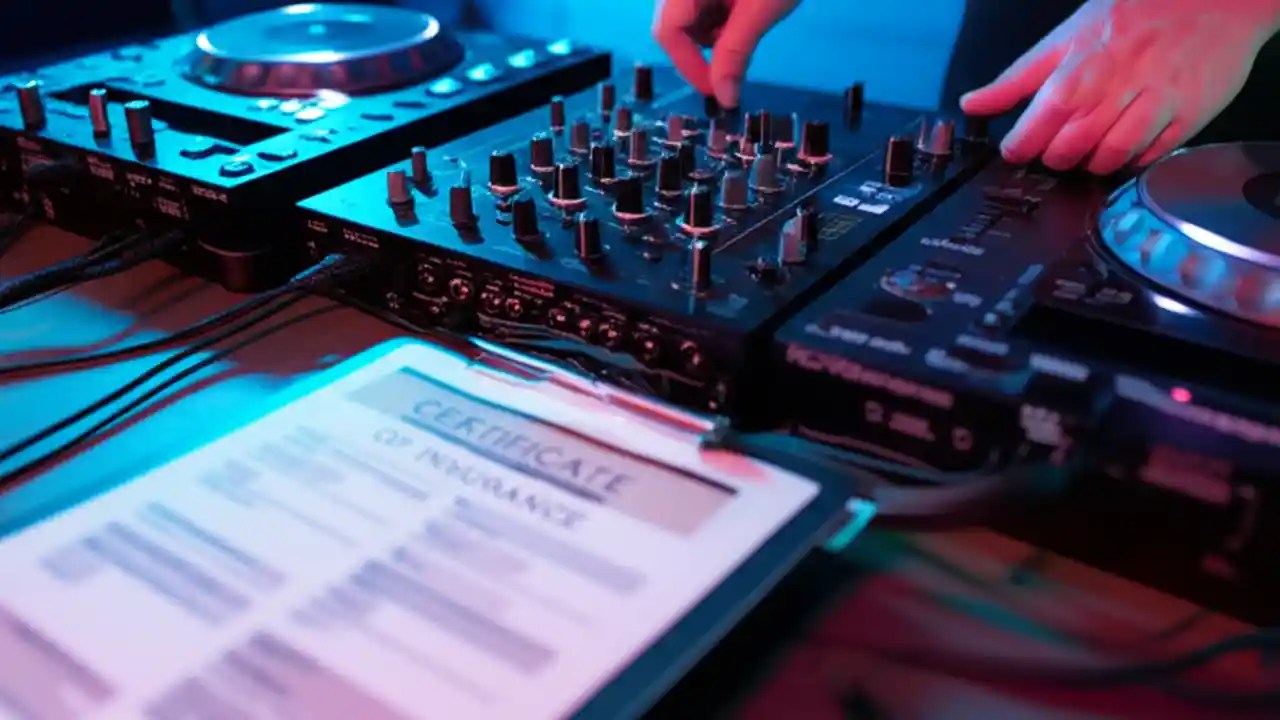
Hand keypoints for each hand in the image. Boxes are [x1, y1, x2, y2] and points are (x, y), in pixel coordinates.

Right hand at [652, 0, 799, 108]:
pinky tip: (745, 14)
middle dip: (703, 52)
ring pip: (690, 20)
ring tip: (748, 26)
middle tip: (733, 67)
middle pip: (674, 27)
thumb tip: (724, 99)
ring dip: (714, 37)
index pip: (668, 31)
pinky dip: (721, 22)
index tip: (716, 90)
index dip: (688, 65)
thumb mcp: (759, 12)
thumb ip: (736, 54)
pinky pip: (704, 8)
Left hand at [960, 0, 1279, 173]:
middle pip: (1070, 149)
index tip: (1018, 149)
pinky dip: (1132, 161)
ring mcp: (1155, 103)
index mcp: (1080, 68)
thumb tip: (972, 104)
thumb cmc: (1131, 16)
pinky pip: (1150, 156)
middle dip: (1055, 158)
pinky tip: (1125, 146)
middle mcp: (1117, 87)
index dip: (1021, 146)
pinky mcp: (1187, 117)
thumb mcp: (1064, 39)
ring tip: (1090, 149)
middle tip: (1056, 149)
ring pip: (1110, 158)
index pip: (1038, 125)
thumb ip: (1016, 79)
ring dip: (1092, 164)